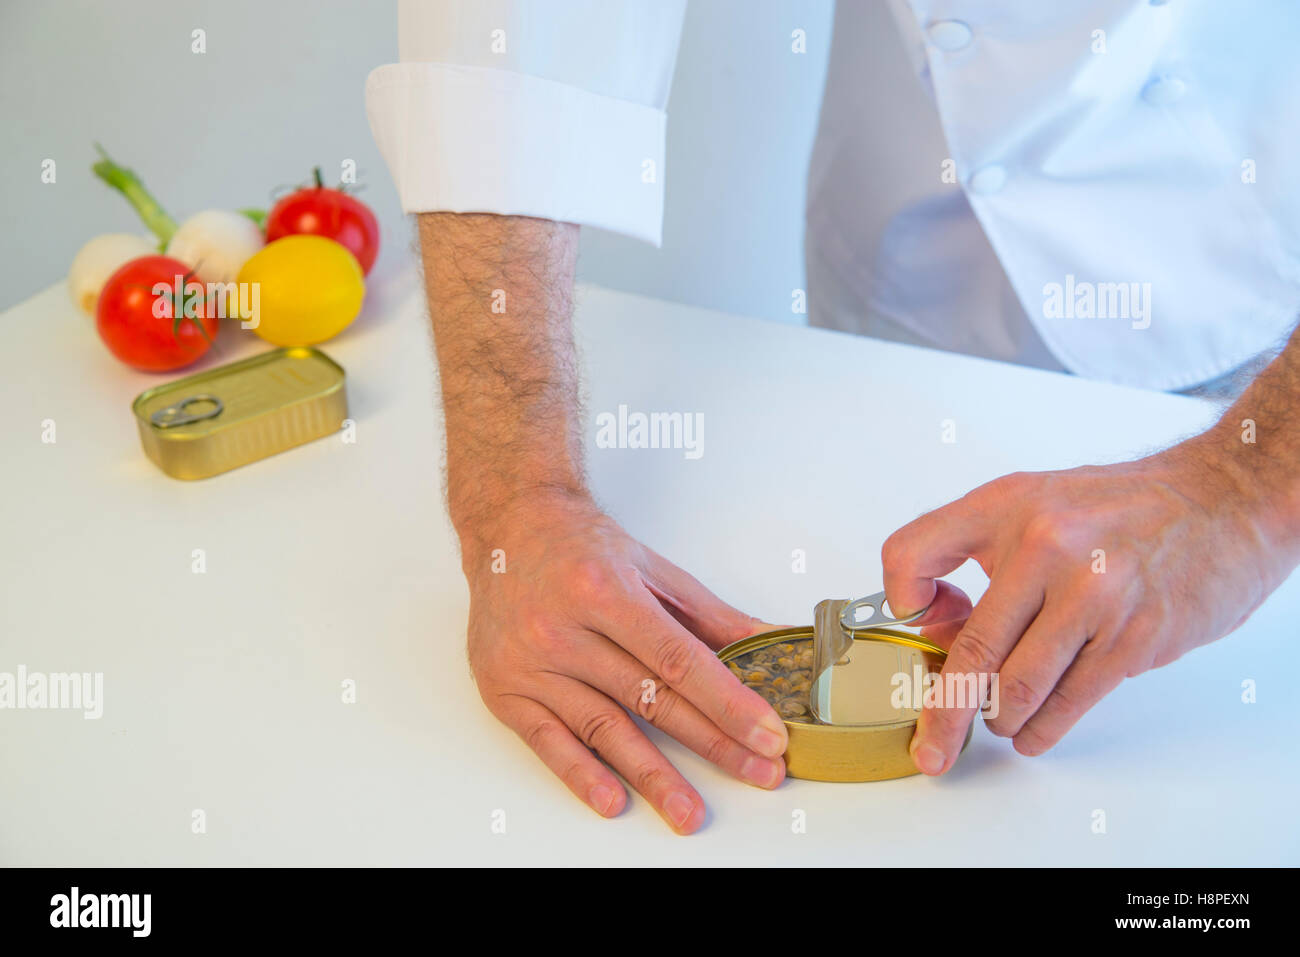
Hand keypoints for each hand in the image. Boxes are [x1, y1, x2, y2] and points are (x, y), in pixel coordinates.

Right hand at [461, 490, 787, 832]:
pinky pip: (548, 742)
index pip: (678, 659)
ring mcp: (532, 664)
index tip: (767, 734)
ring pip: (604, 729)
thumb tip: (770, 642)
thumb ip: (709, 615)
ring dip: (652, 776)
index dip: (728, 702)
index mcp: (606, 591)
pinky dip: (581, 774)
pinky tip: (613, 798)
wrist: (507, 528)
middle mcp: (564, 629)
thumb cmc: (580, 546)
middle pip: (650, 699)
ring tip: (690, 812)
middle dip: (714, 742)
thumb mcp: (651, 567)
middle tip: (759, 771)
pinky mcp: (506, 691)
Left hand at [882, 439, 1297, 774]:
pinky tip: (1031, 730)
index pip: (914, 554)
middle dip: (943, 713)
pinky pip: (1068, 702)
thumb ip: (976, 557)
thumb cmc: (1117, 509)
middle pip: (970, 650)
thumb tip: (939, 628)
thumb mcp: (1031, 505)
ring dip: (999, 718)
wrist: (1218, 503)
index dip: (901, 598)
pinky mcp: (1134, 637)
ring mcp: (1094, 594)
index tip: (914, 624)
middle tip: (931, 746)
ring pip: (1017, 688)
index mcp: (1005, 506)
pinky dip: (1040, 728)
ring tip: (1000, 718)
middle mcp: (1045, 546)